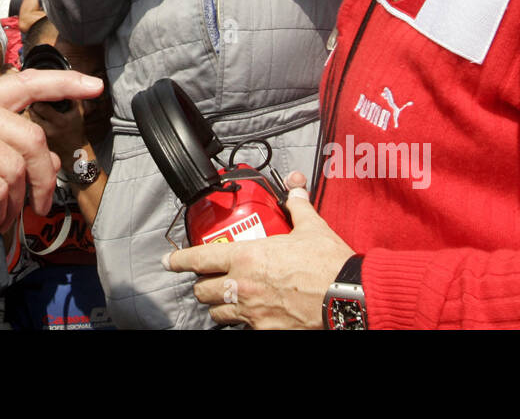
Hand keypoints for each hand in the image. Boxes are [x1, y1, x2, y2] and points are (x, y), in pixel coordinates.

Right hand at [0, 69, 103, 233]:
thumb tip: (51, 163)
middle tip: (39, 206)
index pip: (27, 81)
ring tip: (1, 220)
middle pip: (33, 138)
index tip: (95, 86)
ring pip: (16, 169)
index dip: (65, 83)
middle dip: (45, 179)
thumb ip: (5, 146)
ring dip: (15, 205)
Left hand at [163, 172, 355, 328]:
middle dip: (202, 285)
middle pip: (204, 290)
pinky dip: (242, 322)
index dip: (179, 261)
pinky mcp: (266, 330)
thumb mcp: (311, 228)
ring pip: (218, 313)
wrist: (349, 297)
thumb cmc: (328, 263)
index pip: (199, 259)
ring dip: (219, 306)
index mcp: (247, 256)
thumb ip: (297, 207)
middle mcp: (243, 285)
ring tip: (227, 299)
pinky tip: (251, 315)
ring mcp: (253, 312)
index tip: (170, 261)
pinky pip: (243, 328)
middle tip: (208, 280)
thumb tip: (294, 188)